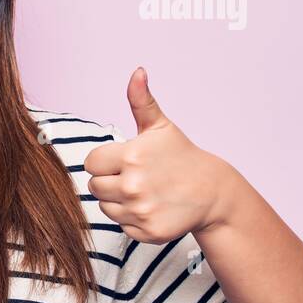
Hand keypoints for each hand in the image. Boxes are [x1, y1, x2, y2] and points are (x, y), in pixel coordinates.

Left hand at [83, 67, 238, 243]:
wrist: (212, 191)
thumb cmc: (181, 156)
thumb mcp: (160, 126)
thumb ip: (141, 100)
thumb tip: (137, 71)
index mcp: (130, 156)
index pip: (91, 164)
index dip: (105, 162)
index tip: (125, 161)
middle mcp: (132, 185)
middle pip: (95, 187)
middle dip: (110, 181)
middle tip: (136, 177)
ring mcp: (140, 210)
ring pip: (105, 207)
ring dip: (119, 201)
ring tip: (145, 192)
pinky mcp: (147, 231)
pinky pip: (122, 226)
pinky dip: (133, 220)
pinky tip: (152, 207)